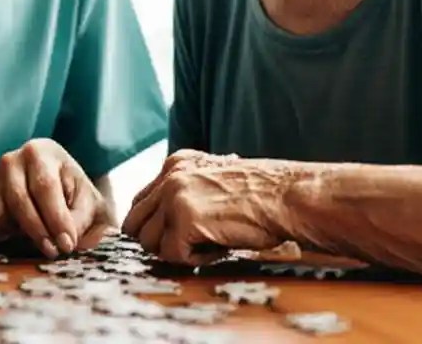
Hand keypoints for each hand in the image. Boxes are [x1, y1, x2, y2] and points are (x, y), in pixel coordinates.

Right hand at [0, 138, 112, 257]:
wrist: (56, 189)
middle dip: (39, 231)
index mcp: (41, 151)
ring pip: (1, 215)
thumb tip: (67, 239)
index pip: (45, 186)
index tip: (67, 244)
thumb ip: (82, 218)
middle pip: (20, 200)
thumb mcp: (89, 202)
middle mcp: (12, 161)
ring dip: (22, 234)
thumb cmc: (74, 194)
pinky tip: (24, 232)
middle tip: (54, 251)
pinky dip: (5, 236)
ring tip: (43, 237)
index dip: (56, 218)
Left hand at [122, 154, 292, 264]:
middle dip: (158, 241)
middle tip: (190, 245)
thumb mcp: (215, 179)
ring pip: (148, 242)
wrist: (286, 196)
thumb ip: (187, 191)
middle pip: (135, 224)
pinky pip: (172, 255)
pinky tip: (219, 247)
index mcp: (175, 163)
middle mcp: (169, 176)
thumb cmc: (263, 194)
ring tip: (209, 243)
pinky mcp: (183, 220)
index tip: (176, 236)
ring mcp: (174, 197)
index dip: (155, 226)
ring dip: (177, 250)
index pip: (140, 203)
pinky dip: (196, 259)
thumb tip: (165, 220)